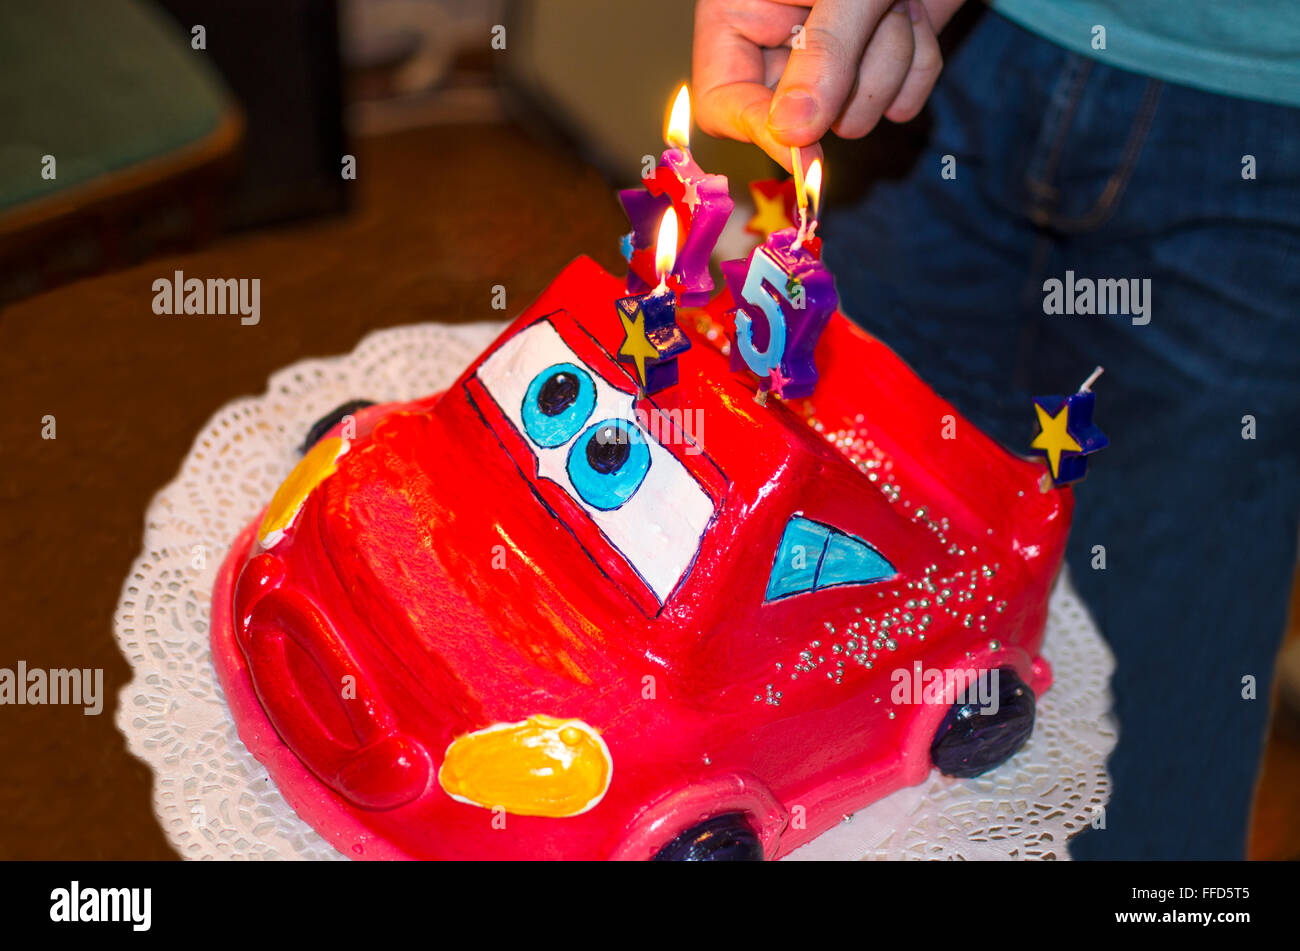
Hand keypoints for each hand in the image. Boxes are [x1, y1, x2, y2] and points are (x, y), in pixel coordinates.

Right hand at [694, 0, 957, 170]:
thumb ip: (822, 56)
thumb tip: (791, 134)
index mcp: (740, 10)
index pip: (722, 99)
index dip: (759, 128)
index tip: (804, 151)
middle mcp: (780, 37)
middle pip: (797, 116)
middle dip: (847, 82)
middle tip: (874, 26)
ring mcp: (834, 54)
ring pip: (854, 114)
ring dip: (891, 64)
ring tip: (896, 5)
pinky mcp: (883, 63)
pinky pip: (898, 104)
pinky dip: (918, 67)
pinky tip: (915, 15)